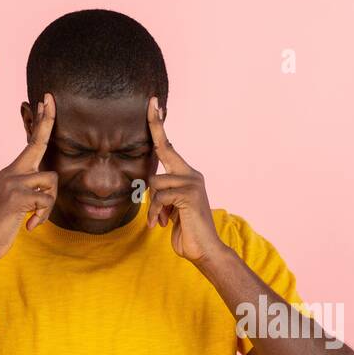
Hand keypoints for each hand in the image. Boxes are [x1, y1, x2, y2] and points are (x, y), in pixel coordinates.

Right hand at [0, 92, 58, 261]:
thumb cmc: (4, 224)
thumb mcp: (19, 202)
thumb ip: (31, 188)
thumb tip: (47, 183)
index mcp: (13, 172)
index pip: (31, 142)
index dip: (39, 122)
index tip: (45, 101)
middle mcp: (11, 172)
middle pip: (37, 143)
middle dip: (46, 121)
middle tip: (49, 97)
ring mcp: (12, 182)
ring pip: (51, 182)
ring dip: (50, 205)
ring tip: (35, 218)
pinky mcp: (16, 196)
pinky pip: (46, 201)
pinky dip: (42, 217)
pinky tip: (30, 226)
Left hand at [145, 96, 223, 263]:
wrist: (205, 251)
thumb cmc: (186, 232)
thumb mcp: (170, 210)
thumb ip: (163, 194)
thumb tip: (149, 189)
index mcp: (187, 176)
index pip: (168, 145)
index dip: (158, 124)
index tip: (153, 103)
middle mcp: (192, 175)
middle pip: (161, 156)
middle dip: (152, 142)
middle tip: (151, 112)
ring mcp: (193, 183)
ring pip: (155, 183)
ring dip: (153, 206)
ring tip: (161, 220)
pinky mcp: (189, 194)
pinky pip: (160, 197)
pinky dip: (156, 213)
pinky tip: (162, 224)